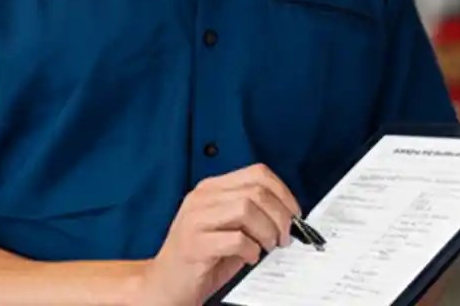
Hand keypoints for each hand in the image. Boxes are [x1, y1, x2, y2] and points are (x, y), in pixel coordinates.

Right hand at [138, 164, 300, 305]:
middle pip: (256, 191)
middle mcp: (202, 198)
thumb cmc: (201, 258)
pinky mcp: (194, 244)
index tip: (295, 213)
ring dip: (267, 231)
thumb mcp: (229, 229)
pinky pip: (235, 239)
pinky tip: (249, 257)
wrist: (164, 285)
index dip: (283, 192)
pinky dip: (251, 249)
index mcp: (212, 189)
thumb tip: (289, 217)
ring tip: (267, 246)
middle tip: (284, 237)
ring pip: (246, 209)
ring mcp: (195, 219)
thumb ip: (253, 216)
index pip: (257, 173)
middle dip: (280, 215)